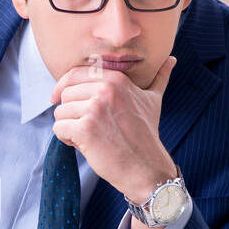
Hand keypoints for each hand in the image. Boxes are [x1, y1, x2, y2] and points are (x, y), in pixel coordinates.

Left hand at [50, 54, 179, 202]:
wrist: (146, 168)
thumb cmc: (146, 135)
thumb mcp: (153, 101)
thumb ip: (159, 78)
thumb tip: (171, 60)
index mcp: (116, 79)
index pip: (74, 74)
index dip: (63, 87)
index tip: (57, 98)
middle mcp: (105, 90)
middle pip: (65, 94)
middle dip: (70, 112)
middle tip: (87, 127)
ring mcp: (95, 109)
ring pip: (60, 112)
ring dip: (68, 127)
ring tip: (88, 137)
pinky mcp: (85, 129)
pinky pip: (59, 128)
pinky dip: (66, 139)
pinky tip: (83, 145)